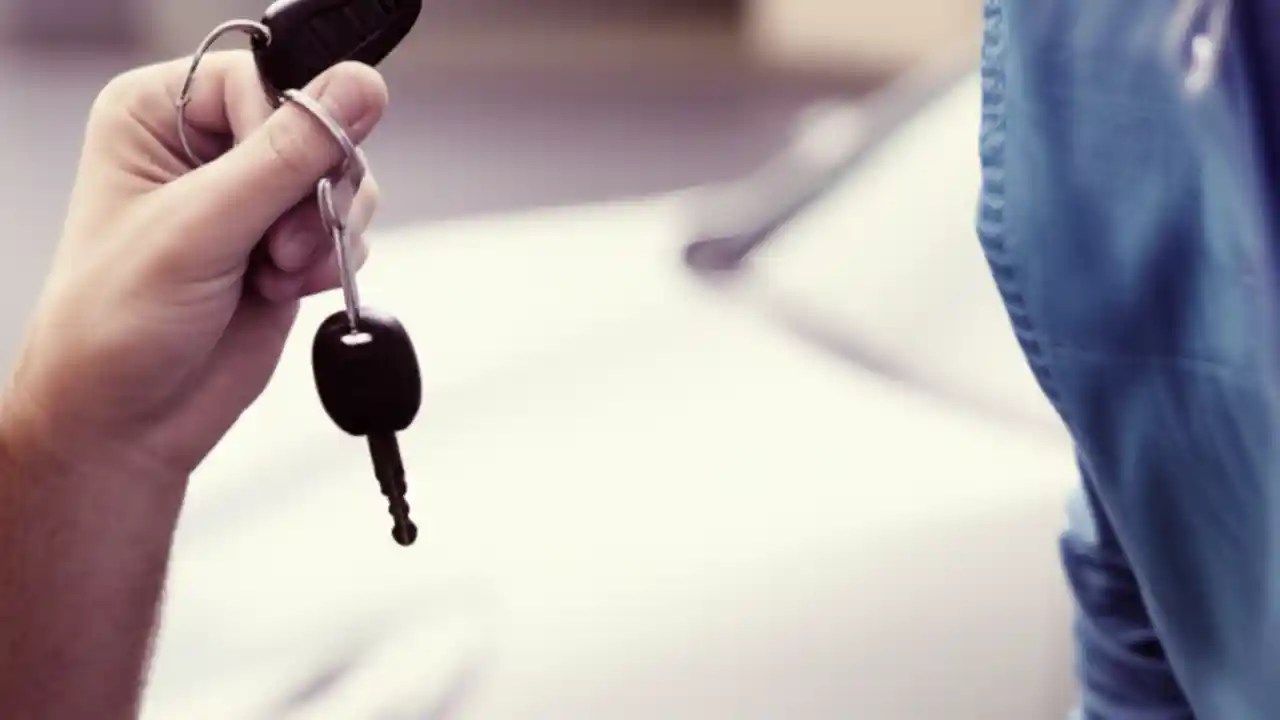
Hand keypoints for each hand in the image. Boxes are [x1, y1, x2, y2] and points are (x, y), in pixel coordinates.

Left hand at [0, 52, 386, 479]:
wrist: (128, 421)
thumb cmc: (115, 326)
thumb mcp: (200, 227)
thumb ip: (287, 155)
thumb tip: (357, 89)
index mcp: (157, 112)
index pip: (264, 79)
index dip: (290, 132)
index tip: (282, 190)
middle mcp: (206, 147)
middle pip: (316, 129)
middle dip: (315, 193)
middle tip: (281, 244)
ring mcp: (251, 199)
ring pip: (342, 179)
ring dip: (325, 233)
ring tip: (273, 273)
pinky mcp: (285, 244)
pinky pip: (347, 228)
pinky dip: (330, 263)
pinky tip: (281, 291)